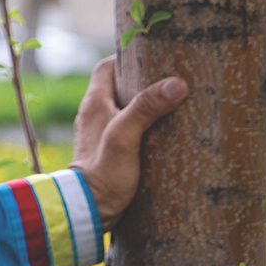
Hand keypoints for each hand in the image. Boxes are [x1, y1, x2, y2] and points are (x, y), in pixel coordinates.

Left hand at [69, 56, 187, 228]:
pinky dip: (145, 124)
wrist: (88, 210)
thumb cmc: (103, 173)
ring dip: (146, 104)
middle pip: (118, 85)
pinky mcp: (110, 151)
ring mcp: (100, 133)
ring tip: (177, 102)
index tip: (155, 54)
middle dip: (144, 80)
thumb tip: (176, 83)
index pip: (106, 66)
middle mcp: (94, 115)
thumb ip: (145, 109)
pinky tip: (167, 130)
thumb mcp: (126, 137)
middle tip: (175, 78)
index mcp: (93, 104)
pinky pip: (128, 127)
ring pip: (124, 108)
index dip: (128, 56)